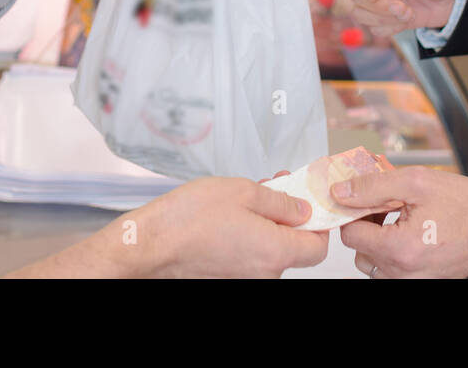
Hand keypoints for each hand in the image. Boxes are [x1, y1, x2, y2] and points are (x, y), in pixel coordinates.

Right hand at [111, 176, 328, 276]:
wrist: (149, 245)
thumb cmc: (190, 218)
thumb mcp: (244, 191)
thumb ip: (281, 202)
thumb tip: (303, 210)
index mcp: (275, 252)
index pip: (318, 248)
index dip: (318, 223)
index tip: (309, 201)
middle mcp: (264, 274)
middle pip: (292, 248)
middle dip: (287, 216)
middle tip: (275, 187)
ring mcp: (244, 280)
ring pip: (268, 251)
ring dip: (264, 225)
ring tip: (243, 199)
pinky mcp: (226, 279)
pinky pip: (248, 257)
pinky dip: (246, 238)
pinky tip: (228, 217)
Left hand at [334, 167, 467, 277]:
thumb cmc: (464, 206)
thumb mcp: (416, 182)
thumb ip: (373, 187)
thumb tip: (341, 192)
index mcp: (399, 249)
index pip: (349, 235)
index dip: (353, 212)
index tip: (365, 199)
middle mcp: (403, 274)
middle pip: (359, 251)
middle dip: (366, 226)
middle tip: (385, 205)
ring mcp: (412, 282)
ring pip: (373, 264)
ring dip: (378, 240)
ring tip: (398, 218)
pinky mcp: (420, 283)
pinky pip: (391, 272)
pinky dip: (392, 253)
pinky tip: (407, 233)